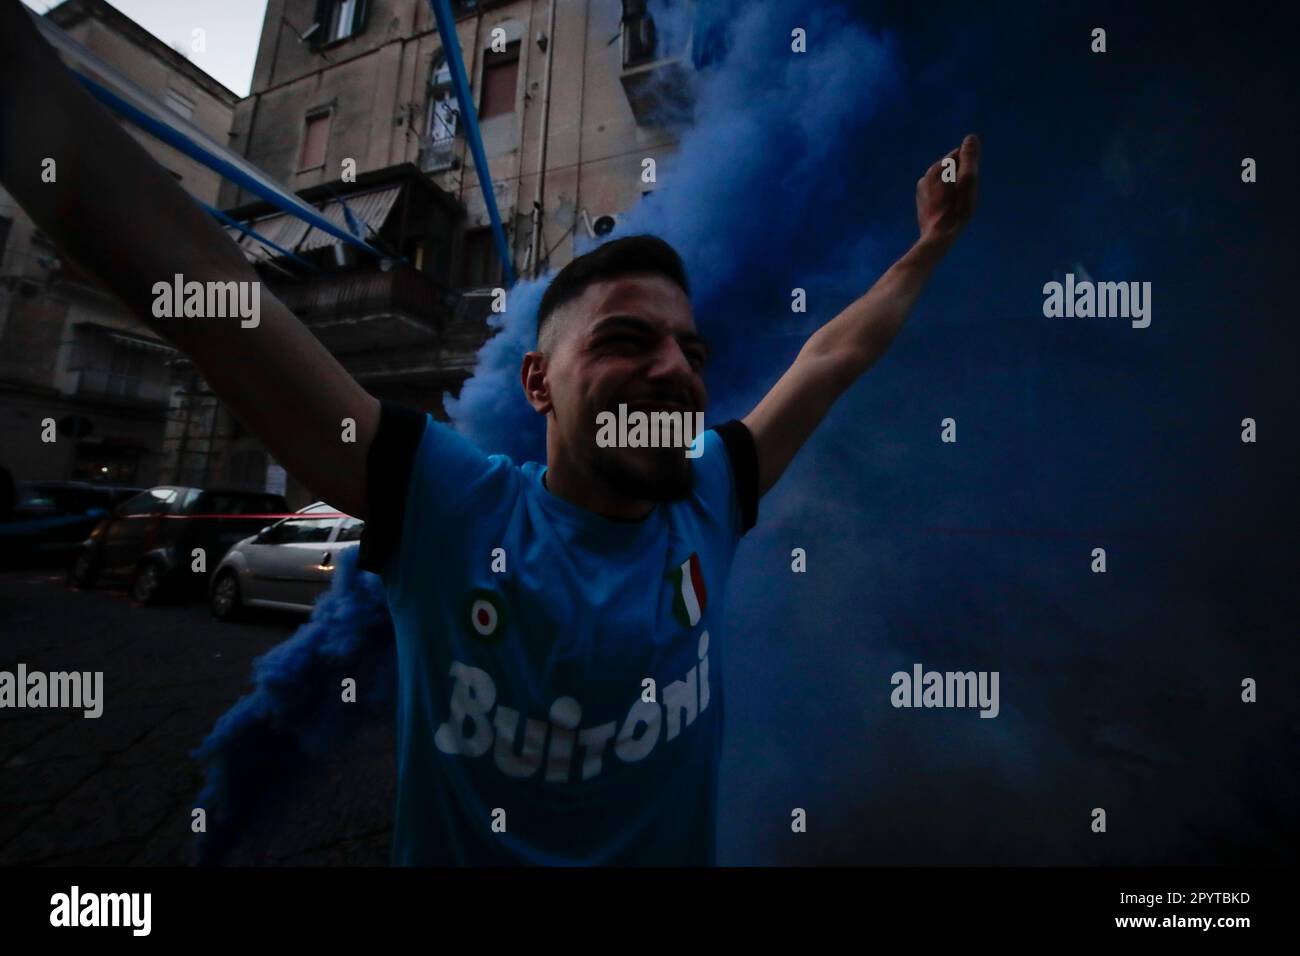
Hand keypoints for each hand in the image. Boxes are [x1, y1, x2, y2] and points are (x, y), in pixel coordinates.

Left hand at [915, 134, 979, 248]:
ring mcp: (921, 189)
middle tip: (965, 196)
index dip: (969, 167)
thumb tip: (971, 137)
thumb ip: (969, 159)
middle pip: (951, 168)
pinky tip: (948, 208)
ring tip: (957, 203)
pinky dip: (945, 196)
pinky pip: (937, 192)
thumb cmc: (957, 209)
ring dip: (953, 187)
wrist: (939, 236)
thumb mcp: (968, 181)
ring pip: (944, 180)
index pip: (959, 155)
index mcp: (937, 168)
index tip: (970, 184)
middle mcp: (926, 175)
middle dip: (960, 176)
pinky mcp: (921, 201)